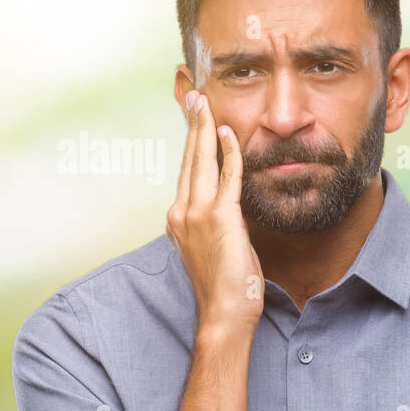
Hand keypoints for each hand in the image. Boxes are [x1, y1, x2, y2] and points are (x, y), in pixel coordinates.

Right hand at [166, 90, 262, 338]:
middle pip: (188, 159)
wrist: (224, 313)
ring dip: (205, 129)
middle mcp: (181, 212)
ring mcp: (196, 214)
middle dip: (192, 125)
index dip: (189, 142)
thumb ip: (219, 221)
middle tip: (194, 97)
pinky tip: (229, 134)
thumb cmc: (225, 287)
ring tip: (206, 104)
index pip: (185, 171)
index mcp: (178, 218)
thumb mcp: (217, 246)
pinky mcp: (218, 218)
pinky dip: (229, 153)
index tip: (192, 118)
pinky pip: (226, 178)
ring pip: (201, 162)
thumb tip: (231, 205)